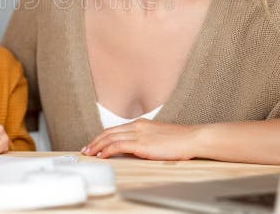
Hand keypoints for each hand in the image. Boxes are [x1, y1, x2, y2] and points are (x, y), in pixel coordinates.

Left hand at [82, 119, 199, 159]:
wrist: (193, 138)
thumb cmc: (181, 140)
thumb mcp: (159, 137)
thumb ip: (145, 140)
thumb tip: (135, 149)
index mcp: (141, 124)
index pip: (115, 129)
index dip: (102, 137)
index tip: (94, 143)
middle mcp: (137, 126)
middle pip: (109, 132)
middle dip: (95, 141)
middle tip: (86, 149)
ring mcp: (139, 134)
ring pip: (110, 138)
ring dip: (97, 146)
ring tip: (89, 153)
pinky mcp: (142, 144)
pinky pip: (118, 146)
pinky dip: (107, 150)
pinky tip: (102, 156)